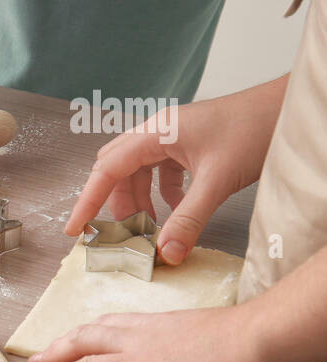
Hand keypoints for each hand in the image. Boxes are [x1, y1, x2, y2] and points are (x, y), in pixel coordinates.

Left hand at [25, 305, 284, 361]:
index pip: (103, 326)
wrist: (254, 341)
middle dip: (54, 354)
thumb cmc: (241, 336)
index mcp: (149, 323)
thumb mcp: (198, 329)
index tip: (64, 341)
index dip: (78, 336)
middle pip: (81, 344)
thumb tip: (184, 353)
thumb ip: (180, 340)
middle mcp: (134, 341)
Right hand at [64, 84, 282, 264]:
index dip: (87, 201)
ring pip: (138, 172)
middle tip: (119, 233)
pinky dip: (162, 194)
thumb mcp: (218, 180)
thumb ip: (189, 219)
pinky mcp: (188, 144)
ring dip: (140, 201)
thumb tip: (166, 254)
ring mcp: (172, 136)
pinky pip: (160, 171)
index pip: (106, 169)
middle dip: (114, 203)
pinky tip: (177, 209)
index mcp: (155, 133)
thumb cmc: (255, 129)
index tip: (75, 229)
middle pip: (116, 169)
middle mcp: (157, 132)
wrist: (288, 108)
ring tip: (150, 228)